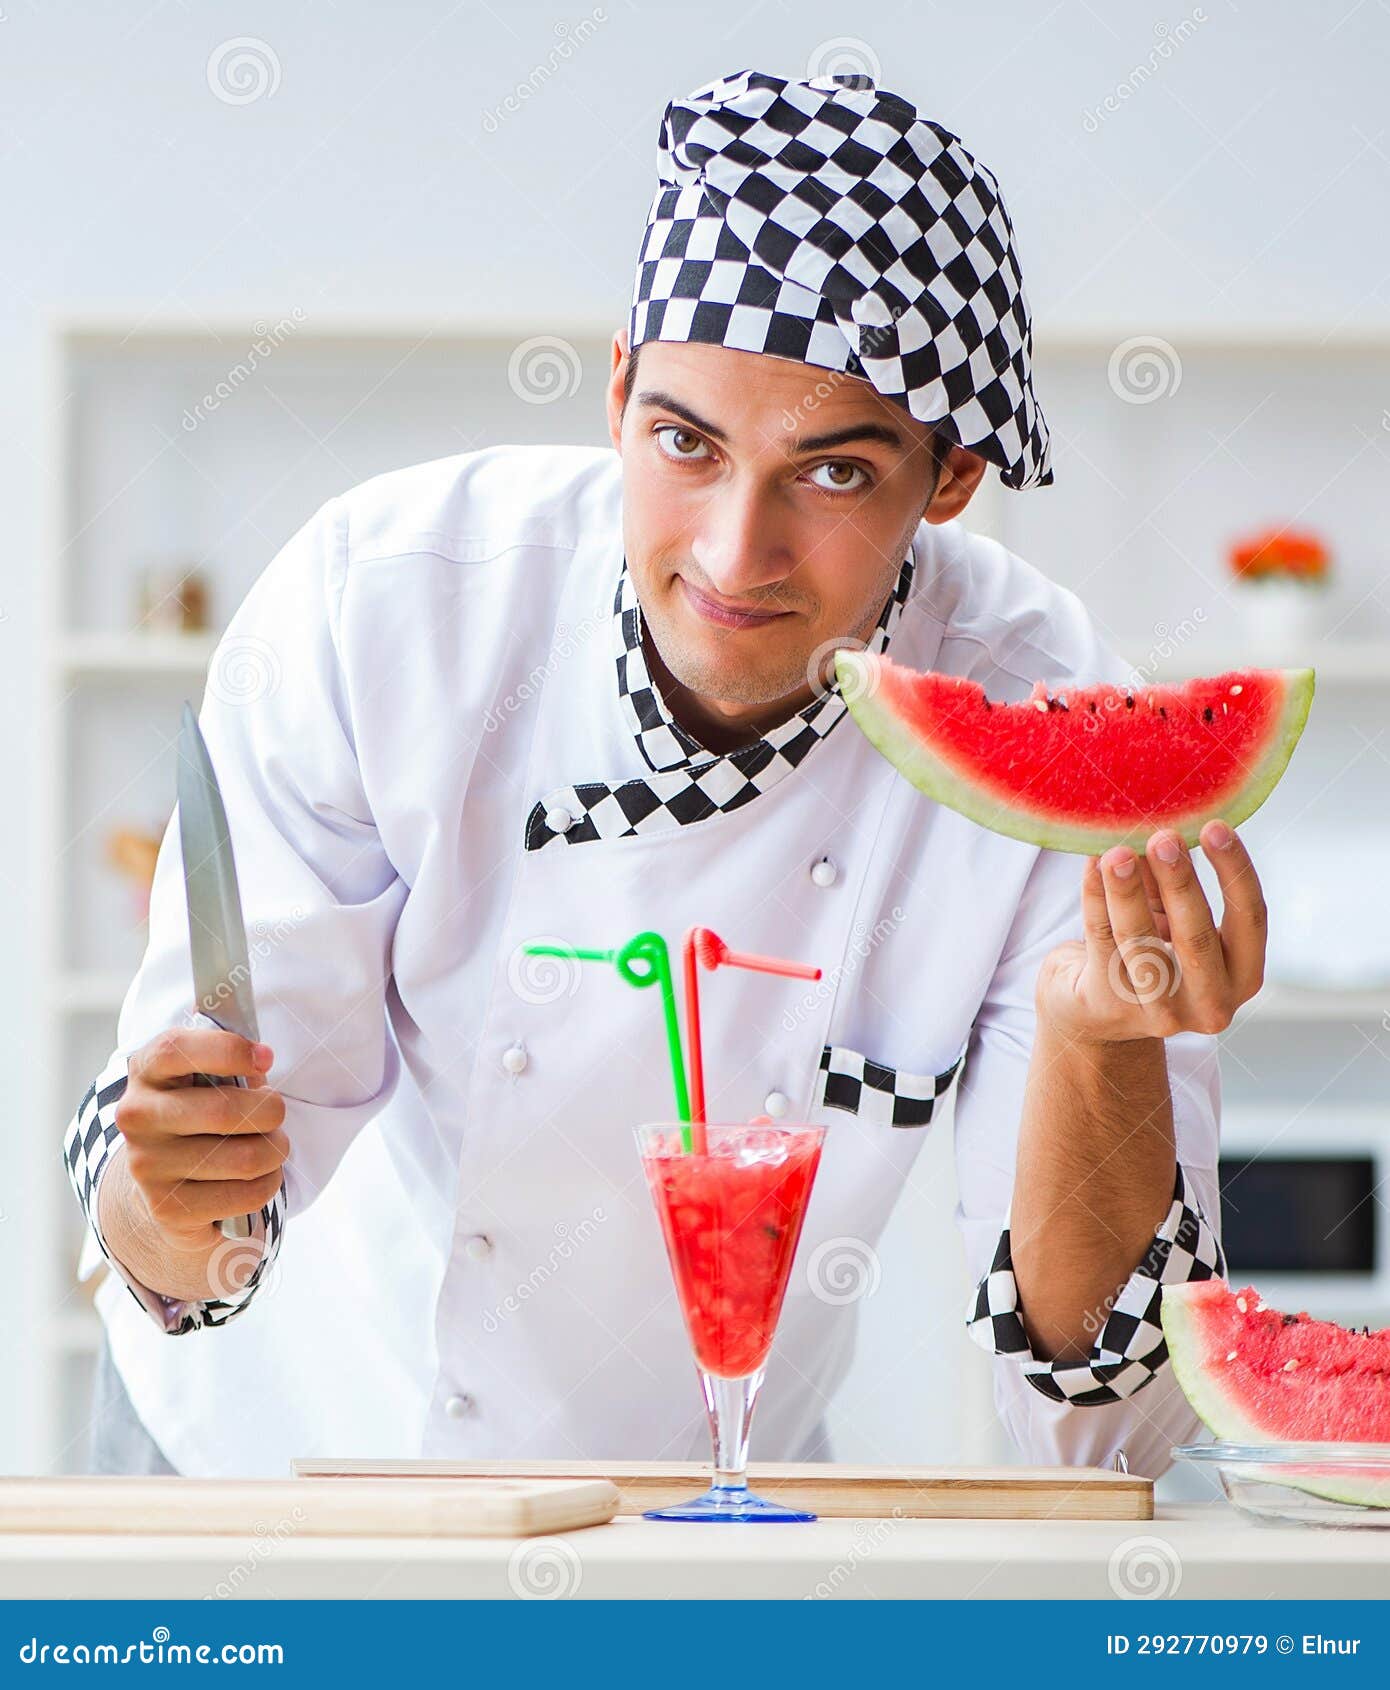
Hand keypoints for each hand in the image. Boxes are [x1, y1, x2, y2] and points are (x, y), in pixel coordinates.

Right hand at [113, 1026, 288, 1248]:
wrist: (160, 1178)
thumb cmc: (197, 1111)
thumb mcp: (200, 1076)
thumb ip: (226, 1062)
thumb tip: (261, 1061)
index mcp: (146, 1072)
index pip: (177, 1050)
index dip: (230, 1050)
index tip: (265, 1058)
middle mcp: (138, 1117)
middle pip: (226, 1111)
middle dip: (272, 1111)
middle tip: (275, 1114)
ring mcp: (148, 1165)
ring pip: (246, 1158)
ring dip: (275, 1151)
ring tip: (270, 1146)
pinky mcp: (168, 1207)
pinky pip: (246, 1195)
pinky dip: (268, 1183)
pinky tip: (257, 1177)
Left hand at [1037, 819, 1266, 1044]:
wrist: (1099, 1013)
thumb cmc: (1148, 951)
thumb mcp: (1170, 918)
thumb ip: (1170, 880)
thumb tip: (1160, 823)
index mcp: (1242, 976)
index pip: (1251, 920)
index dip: (1235, 871)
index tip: (1216, 826)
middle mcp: (1210, 1004)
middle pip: (1196, 937)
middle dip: (1179, 882)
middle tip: (1164, 837)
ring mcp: (1159, 1013)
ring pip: (1140, 942)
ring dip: (1128, 891)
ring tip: (1118, 851)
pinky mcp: (1110, 1006)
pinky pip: (1101, 941)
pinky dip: (1095, 898)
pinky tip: (1092, 864)